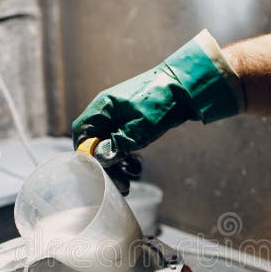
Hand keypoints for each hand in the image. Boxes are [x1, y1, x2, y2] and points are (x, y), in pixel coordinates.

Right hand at [72, 29, 244, 193]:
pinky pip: (123, 144)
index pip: (83, 131)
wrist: (187, 88)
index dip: (85, 153)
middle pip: (96, 142)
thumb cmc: (161, 102)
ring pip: (110, 146)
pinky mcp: (133, 124)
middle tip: (120, 183)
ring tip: (130, 179)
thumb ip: (118, 145)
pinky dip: (127, 157)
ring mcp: (120, 118)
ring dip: (118, 164)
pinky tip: (138, 166)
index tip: (94, 171)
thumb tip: (102, 161)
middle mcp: (108, 112)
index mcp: (104, 107)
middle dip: (106, 165)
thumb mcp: (139, 128)